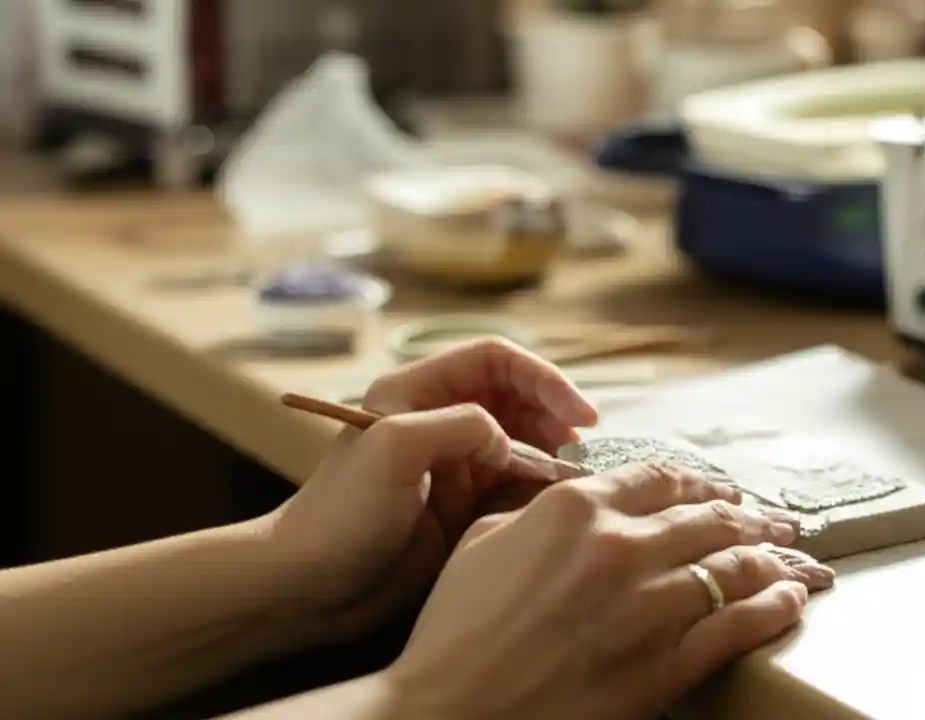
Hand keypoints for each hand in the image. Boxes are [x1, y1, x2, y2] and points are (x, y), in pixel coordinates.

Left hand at [263, 340, 596, 639]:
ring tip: (576, 476)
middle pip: (517, 397)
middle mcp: (438, 419)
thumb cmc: (340, 514)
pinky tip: (557, 500)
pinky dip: (541, 486)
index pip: (496, 360)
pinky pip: (515, 483)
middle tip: (581, 451)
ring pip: (523, 440)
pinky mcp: (463, 506)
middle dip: (554, 415)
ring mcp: (453, 464)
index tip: (580, 414)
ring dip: (553, 452)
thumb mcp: (394, 449)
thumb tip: (509, 441)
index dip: (543, 379)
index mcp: (416, 391)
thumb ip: (461, 425)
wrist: (310, 588)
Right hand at [384, 463, 836, 719]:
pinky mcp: (667, 663)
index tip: (715, 489)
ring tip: (791, 555)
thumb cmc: (456, 635)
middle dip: (748, 514)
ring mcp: (650, 604)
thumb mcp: (485, 542)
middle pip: (708, 516)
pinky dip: (773, 607)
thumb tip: (576, 502)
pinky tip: (789, 599)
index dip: (697, 483)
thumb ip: (539, 511)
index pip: (658, 479)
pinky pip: (740, 624)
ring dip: (772, 556)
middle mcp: (621, 547)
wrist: (452, 712)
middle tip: (772, 518)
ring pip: (735, 564)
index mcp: (575, 510)